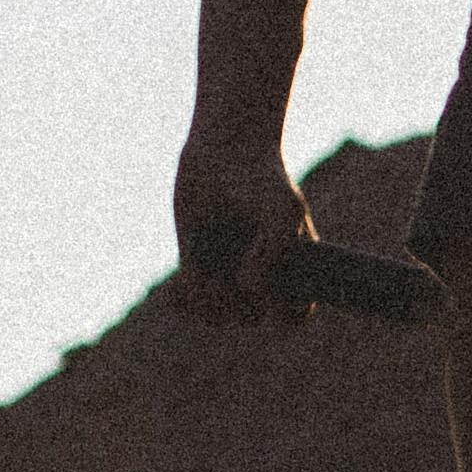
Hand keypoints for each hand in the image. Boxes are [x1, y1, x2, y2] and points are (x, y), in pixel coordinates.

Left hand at [172, 136, 318, 329]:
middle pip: (252, 318)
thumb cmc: (263, 181)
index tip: (272, 296)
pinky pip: (190, 300)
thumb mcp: (283, 210)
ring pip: (219, 315)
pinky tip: (175, 291)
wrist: (224, 152)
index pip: (296, 315)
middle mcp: (260, 277)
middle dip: (241, 306)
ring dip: (209, 306)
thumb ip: (276, 251)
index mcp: (292, 270)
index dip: (285, 315)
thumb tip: (248, 288)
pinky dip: (183, 302)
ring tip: (202, 281)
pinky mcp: (195, 264)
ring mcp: (228, 273)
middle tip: (234, 273)